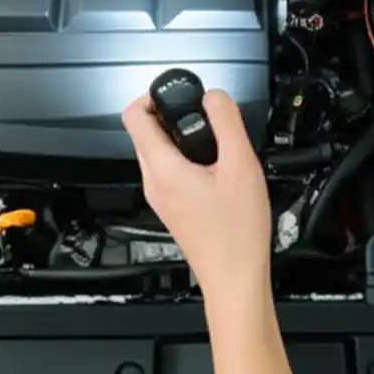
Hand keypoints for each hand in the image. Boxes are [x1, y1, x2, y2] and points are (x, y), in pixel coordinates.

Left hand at [122, 90, 270, 297]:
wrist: (235, 277)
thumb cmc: (236, 230)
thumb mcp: (240, 165)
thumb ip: (226, 123)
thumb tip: (214, 96)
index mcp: (162, 168)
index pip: (132, 116)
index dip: (152, 96)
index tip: (180, 96)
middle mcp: (154, 183)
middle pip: (146, 133)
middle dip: (172, 117)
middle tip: (205, 119)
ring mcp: (160, 198)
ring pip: (159, 153)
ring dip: (181, 140)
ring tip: (216, 145)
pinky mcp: (172, 209)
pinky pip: (170, 173)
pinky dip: (187, 161)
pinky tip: (216, 171)